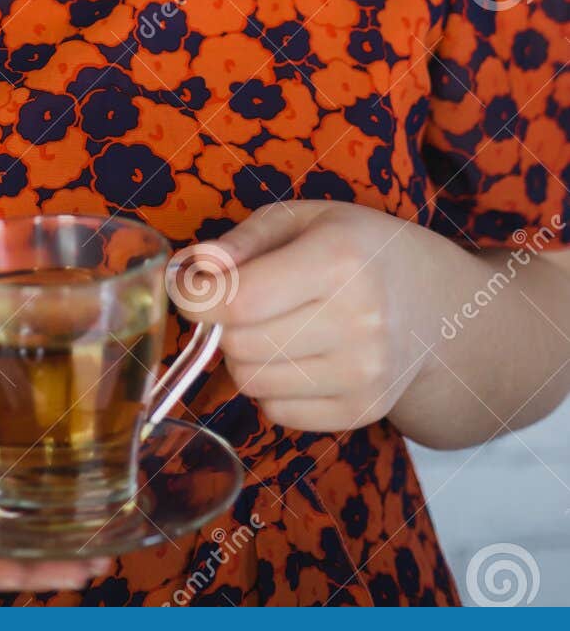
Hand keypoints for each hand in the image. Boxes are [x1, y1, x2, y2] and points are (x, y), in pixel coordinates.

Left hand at [168, 201, 442, 432]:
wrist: (437, 307)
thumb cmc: (359, 250)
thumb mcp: (306, 218)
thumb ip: (243, 239)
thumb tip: (194, 270)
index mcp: (341, 259)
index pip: (239, 300)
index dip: (197, 296)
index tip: (192, 287)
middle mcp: (359, 320)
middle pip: (239, 344)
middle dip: (224, 324)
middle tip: (244, 302)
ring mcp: (364, 374)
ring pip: (251, 383)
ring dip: (245, 357)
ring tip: (276, 326)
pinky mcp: (362, 412)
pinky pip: (276, 412)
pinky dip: (271, 387)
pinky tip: (298, 356)